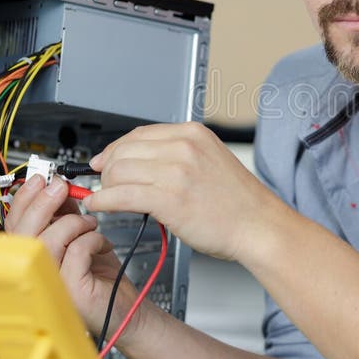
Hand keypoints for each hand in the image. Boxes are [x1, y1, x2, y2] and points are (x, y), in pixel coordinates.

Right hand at [5, 175, 140, 335]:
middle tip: (60, 186)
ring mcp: (49, 286)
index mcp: (29, 260)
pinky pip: (76, 252)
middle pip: (20, 234)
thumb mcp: (78, 237)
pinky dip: (92, 239)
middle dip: (41, 203)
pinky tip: (102, 244)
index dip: (22, 200)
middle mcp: (32, 275)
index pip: (11, 228)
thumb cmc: (100, 277)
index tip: (40, 179)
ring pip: (46, 241)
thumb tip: (57, 187)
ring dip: (73, 222)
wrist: (127, 309)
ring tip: (90, 224)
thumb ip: (63, 216)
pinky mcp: (70, 292)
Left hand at [84, 121, 275, 260]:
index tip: (105, 160)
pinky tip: (100, 205)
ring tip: (104, 197)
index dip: (116, 148)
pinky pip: (121, 195)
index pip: (139, 133)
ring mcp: (176, 172)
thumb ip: (179, 155)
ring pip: (118, 171)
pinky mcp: (169, 199)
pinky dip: (103, 201)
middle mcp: (184, 148)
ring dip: (104, 186)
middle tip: (102, 183)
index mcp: (193, 134)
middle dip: (107, 168)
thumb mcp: (211, 159)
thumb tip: (139, 162)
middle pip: (124, 150)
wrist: (259, 225)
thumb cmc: (238, 201)